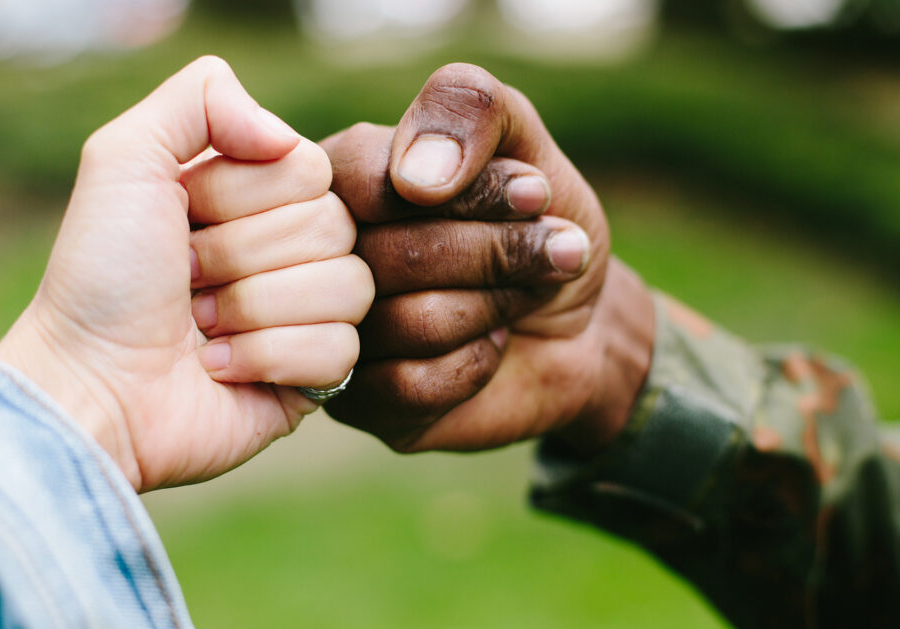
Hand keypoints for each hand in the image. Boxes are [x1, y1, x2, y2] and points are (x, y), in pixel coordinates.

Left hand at [0, 57, 372, 490]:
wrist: (90, 386)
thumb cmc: (102, 277)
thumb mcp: (124, 158)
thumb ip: (201, 97)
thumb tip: (286, 137)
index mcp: (255, 195)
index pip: (309, 168)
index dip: (241, 196)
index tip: (181, 221)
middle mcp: (289, 249)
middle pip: (332, 227)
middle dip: (241, 257)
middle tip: (187, 281)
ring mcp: (308, 312)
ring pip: (348, 286)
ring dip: (253, 308)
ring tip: (201, 328)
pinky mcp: (317, 375)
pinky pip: (342, 349)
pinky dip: (269, 358)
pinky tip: (221, 370)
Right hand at [321, 63, 653, 455]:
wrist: (581, 323)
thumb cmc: (541, 224)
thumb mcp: (526, 145)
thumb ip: (470, 111)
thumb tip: (415, 175)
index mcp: (338, 181)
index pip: (362, 177)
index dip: (463, 192)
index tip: (538, 192)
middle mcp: (319, 258)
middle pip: (389, 254)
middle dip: (495, 252)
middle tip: (559, 249)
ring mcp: (332, 334)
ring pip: (408, 322)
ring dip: (494, 306)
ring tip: (524, 294)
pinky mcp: (361, 404)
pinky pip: (413, 386)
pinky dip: (478, 362)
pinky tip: (491, 346)